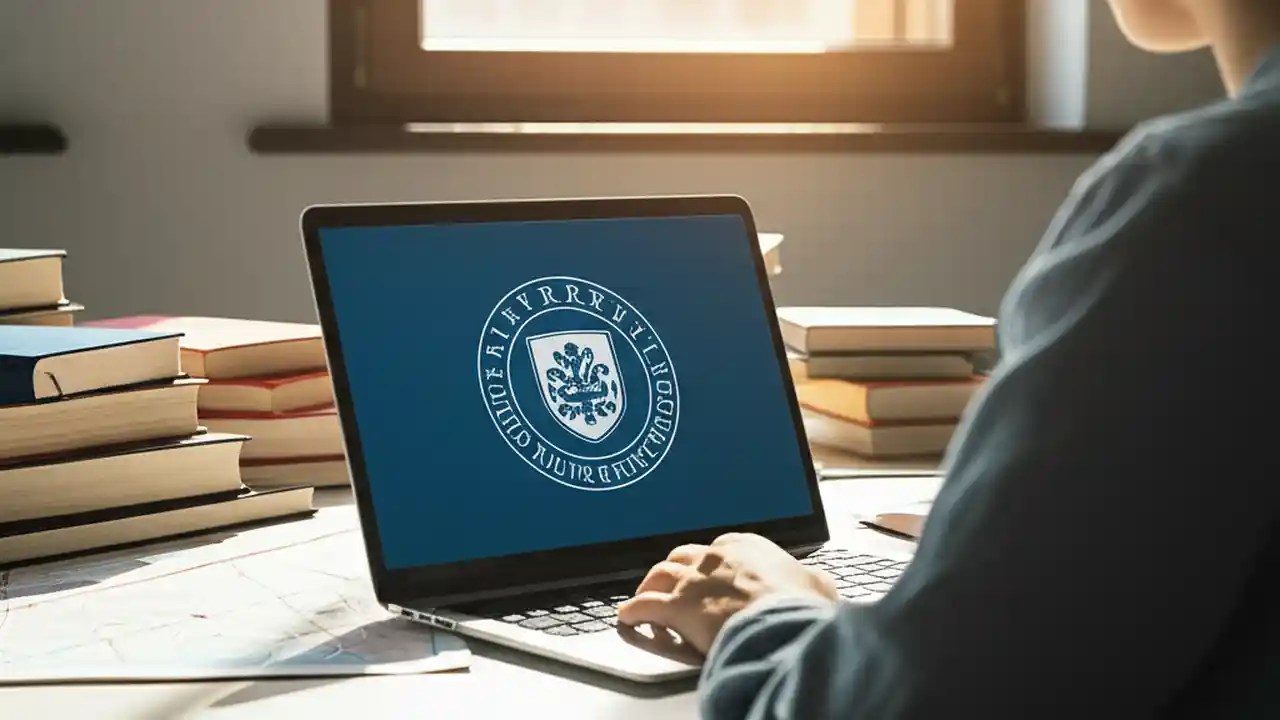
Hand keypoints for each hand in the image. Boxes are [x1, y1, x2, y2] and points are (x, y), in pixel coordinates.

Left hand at [617, 533, 838, 656]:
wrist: (785, 626)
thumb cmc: (802, 608)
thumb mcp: (818, 586)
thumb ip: (811, 579)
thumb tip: (817, 581)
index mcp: (746, 546)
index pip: (716, 549)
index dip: (707, 565)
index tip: (706, 575)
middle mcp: (714, 556)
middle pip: (680, 557)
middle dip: (673, 571)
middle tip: (670, 584)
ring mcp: (692, 580)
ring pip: (657, 575)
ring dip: (648, 587)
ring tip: (642, 597)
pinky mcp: (676, 607)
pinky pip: (642, 607)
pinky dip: (632, 612)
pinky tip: (628, 618)